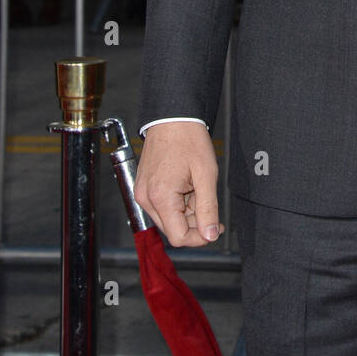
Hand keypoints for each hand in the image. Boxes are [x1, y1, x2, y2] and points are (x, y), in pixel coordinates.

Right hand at [134, 123, 223, 247]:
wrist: (173, 118)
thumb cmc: (188, 140)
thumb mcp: (206, 176)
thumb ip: (208, 209)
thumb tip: (210, 235)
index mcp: (160, 197)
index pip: (178, 237)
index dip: (200, 237)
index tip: (215, 228)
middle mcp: (145, 198)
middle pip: (172, 229)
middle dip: (194, 222)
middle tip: (208, 201)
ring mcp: (141, 193)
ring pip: (168, 219)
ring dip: (185, 211)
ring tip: (195, 187)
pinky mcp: (142, 188)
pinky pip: (161, 206)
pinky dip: (176, 202)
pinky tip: (185, 185)